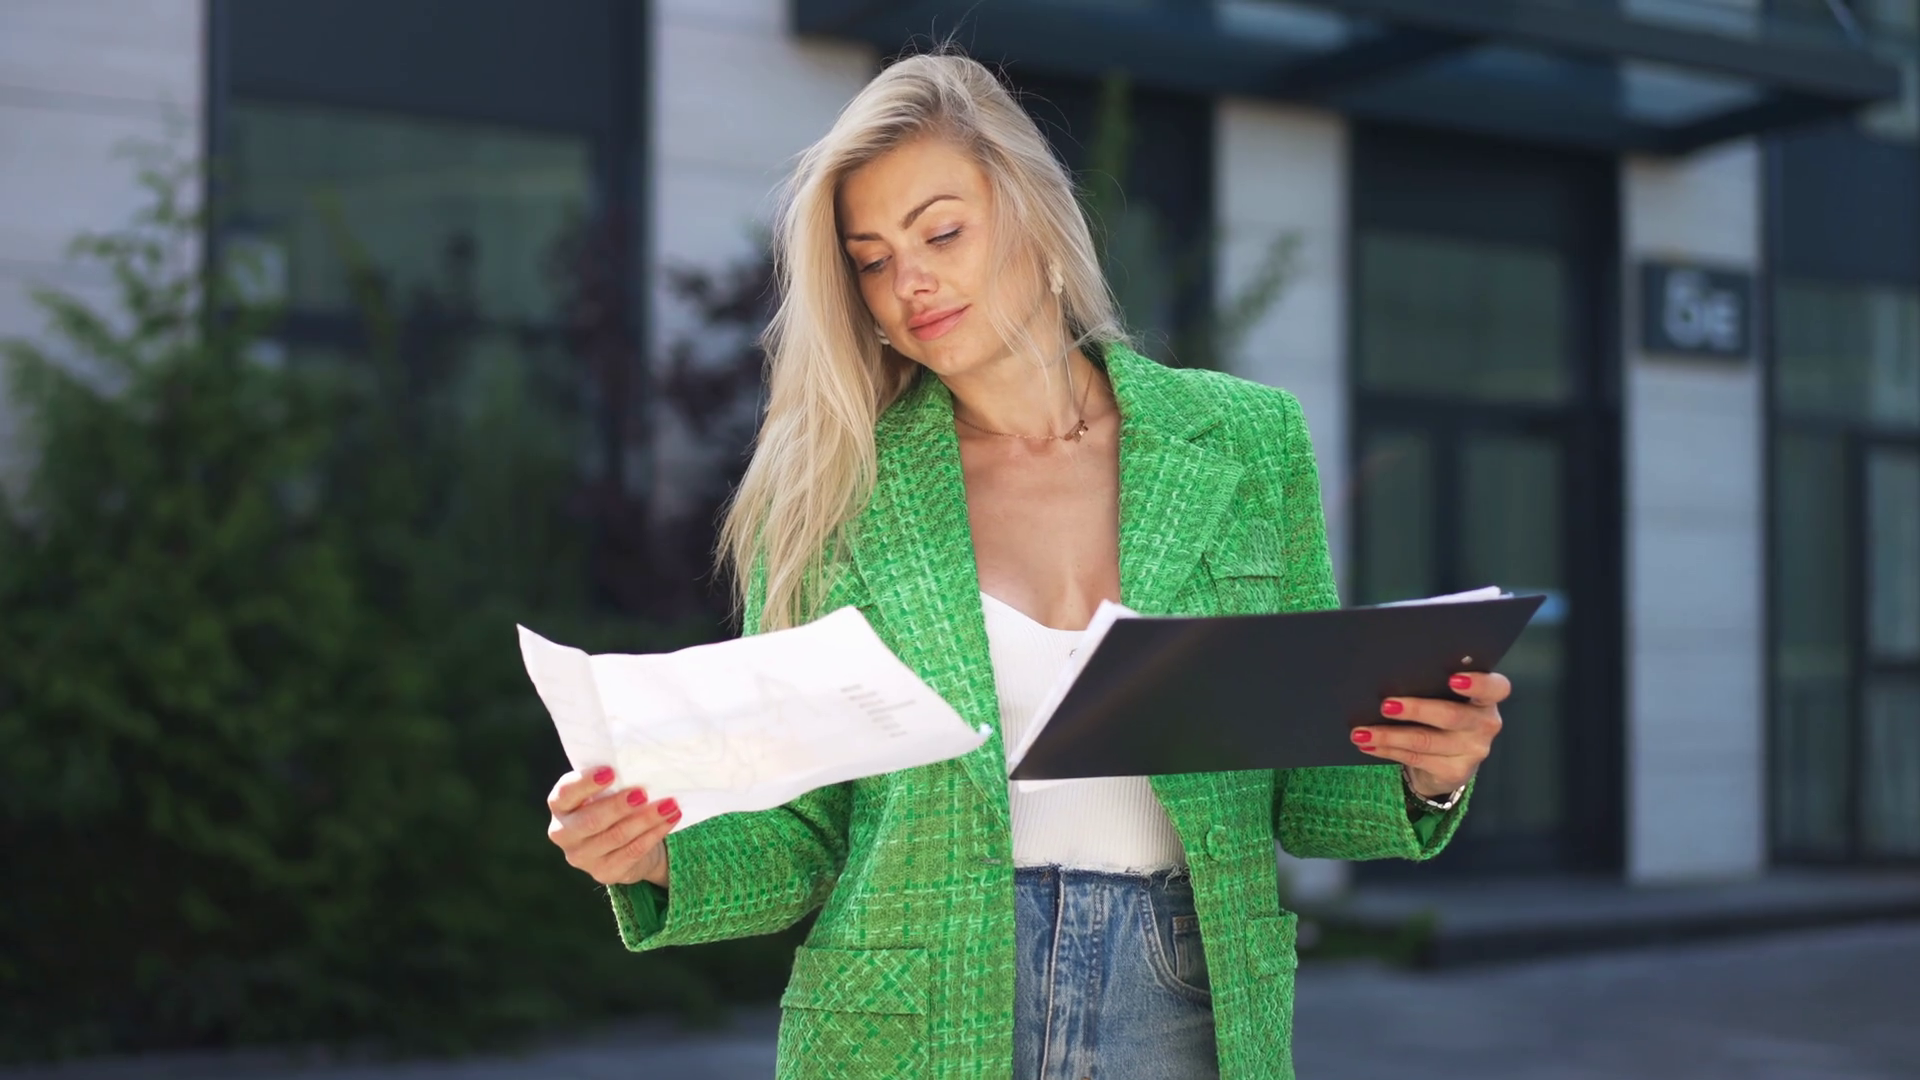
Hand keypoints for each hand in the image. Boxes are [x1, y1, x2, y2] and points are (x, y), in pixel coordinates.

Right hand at [546, 766, 681, 887]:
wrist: (621, 845)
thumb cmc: (610, 805)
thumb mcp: (603, 792)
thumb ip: (610, 782)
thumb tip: (638, 766)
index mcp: (560, 806)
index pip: (566, 793)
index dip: (586, 783)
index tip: (611, 772)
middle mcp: (563, 834)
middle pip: (591, 821)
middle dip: (619, 806)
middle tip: (643, 793)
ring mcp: (582, 857)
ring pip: (616, 837)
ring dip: (646, 819)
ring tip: (668, 805)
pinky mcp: (604, 873)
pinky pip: (632, 852)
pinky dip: (654, 834)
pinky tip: (669, 820)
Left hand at [1349, 672, 1510, 797]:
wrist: (1448, 763)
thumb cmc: (1443, 718)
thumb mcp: (1446, 700)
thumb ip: (1434, 687)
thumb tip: (1390, 675)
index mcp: (1486, 699)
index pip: (1495, 688)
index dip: (1478, 684)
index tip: (1453, 679)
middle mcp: (1485, 724)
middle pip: (1452, 716)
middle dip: (1416, 710)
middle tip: (1386, 705)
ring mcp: (1473, 752)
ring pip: (1426, 741)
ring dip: (1389, 735)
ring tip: (1361, 731)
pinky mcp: (1455, 772)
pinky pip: (1415, 759)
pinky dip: (1387, 750)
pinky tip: (1368, 744)